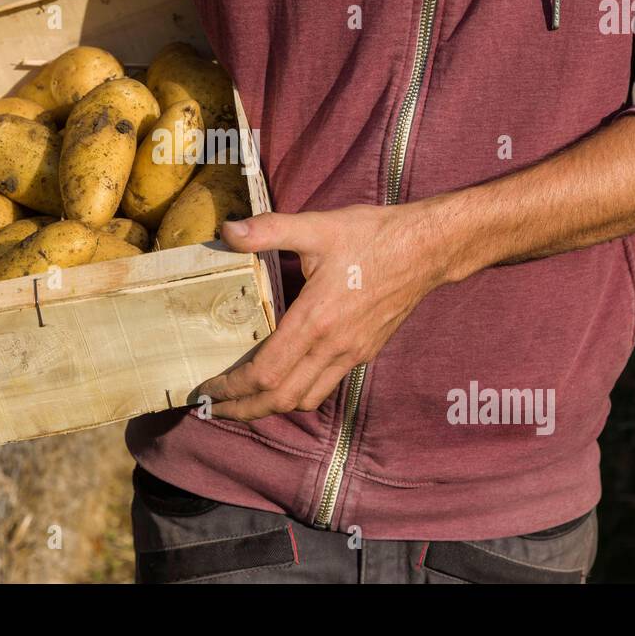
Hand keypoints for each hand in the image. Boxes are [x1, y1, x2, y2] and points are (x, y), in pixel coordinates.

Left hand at [197, 201, 465, 420]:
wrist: (428, 249)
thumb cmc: (373, 236)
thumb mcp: (317, 226)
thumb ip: (268, 230)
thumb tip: (226, 230)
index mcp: (316, 321)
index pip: (265, 372)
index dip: (232, 388)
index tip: (206, 391)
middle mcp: (333, 346)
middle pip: (280, 399)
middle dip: (243, 410)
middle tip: (212, 409)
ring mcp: (352, 353)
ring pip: (305, 398)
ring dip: (271, 406)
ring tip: (243, 400)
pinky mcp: (365, 352)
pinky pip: (325, 385)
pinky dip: (298, 393)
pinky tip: (284, 379)